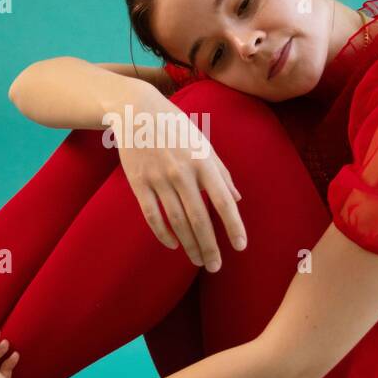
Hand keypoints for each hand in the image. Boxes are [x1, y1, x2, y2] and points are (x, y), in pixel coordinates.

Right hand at [112, 87, 246, 270]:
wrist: (136, 111)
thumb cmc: (176, 127)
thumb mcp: (203, 144)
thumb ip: (221, 172)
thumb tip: (236, 199)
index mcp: (203, 162)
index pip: (223, 201)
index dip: (233, 226)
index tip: (241, 247)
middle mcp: (182, 173)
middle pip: (199, 219)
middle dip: (209, 247)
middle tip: (215, 266)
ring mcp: (159, 179)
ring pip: (177, 222)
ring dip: (189, 245)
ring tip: (198, 260)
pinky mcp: (139, 183)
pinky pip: (153, 216)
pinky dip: (163, 234)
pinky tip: (173, 245)